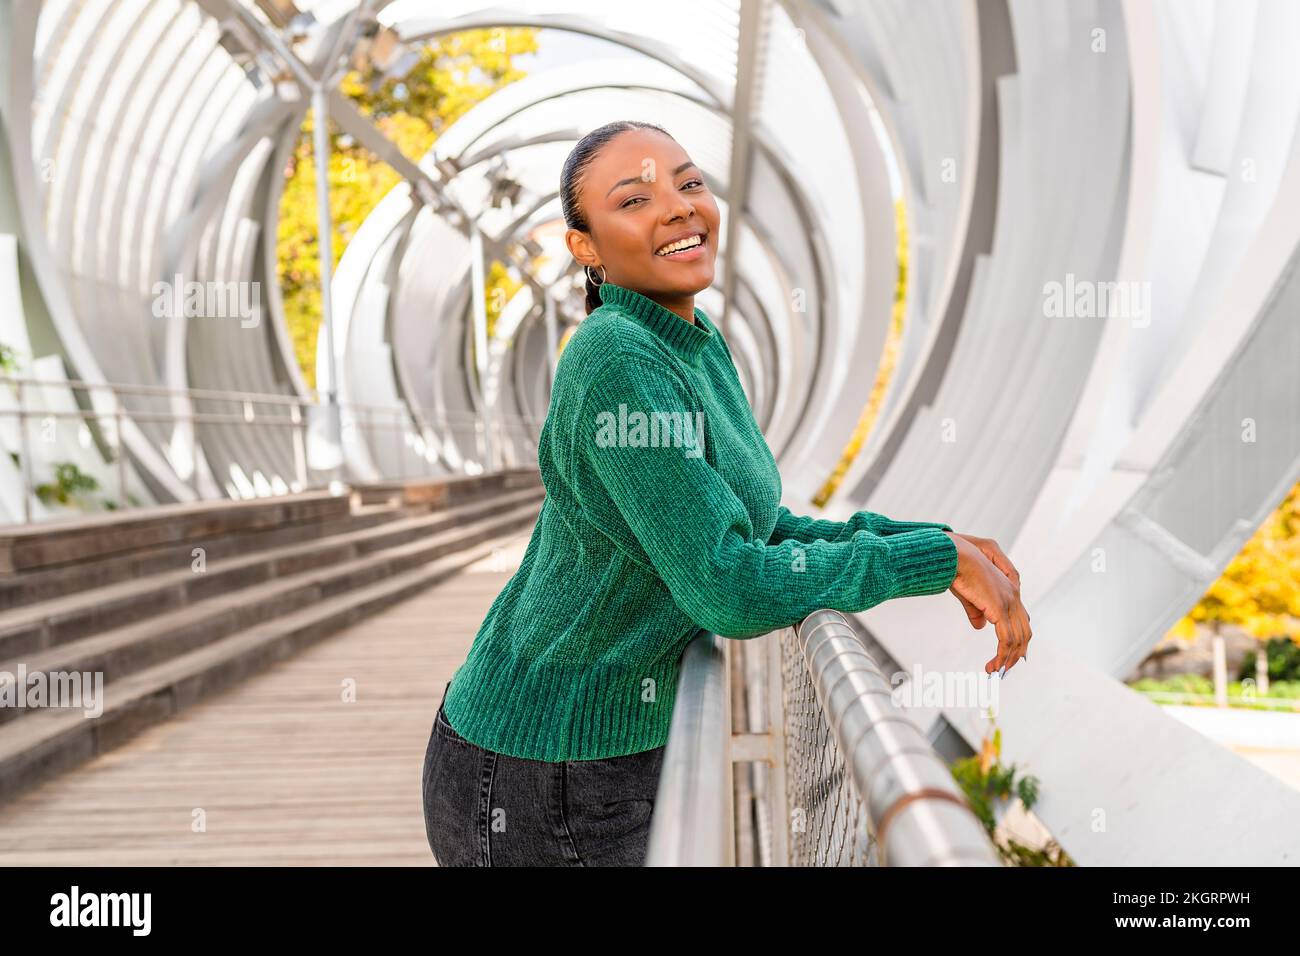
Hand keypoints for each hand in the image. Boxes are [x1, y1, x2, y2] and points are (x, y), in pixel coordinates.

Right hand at [944, 532, 1031, 675]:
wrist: (952, 553)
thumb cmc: (956, 565)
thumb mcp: (966, 591)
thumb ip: (976, 610)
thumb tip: (981, 627)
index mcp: (1008, 588)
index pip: (1021, 618)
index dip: (1019, 638)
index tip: (1011, 654)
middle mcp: (1013, 594)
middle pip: (1024, 631)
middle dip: (1016, 653)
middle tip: (1005, 668)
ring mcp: (1009, 601)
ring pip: (1017, 639)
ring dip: (1007, 659)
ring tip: (995, 671)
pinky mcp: (999, 608)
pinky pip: (1006, 639)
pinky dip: (1002, 656)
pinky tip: (994, 666)